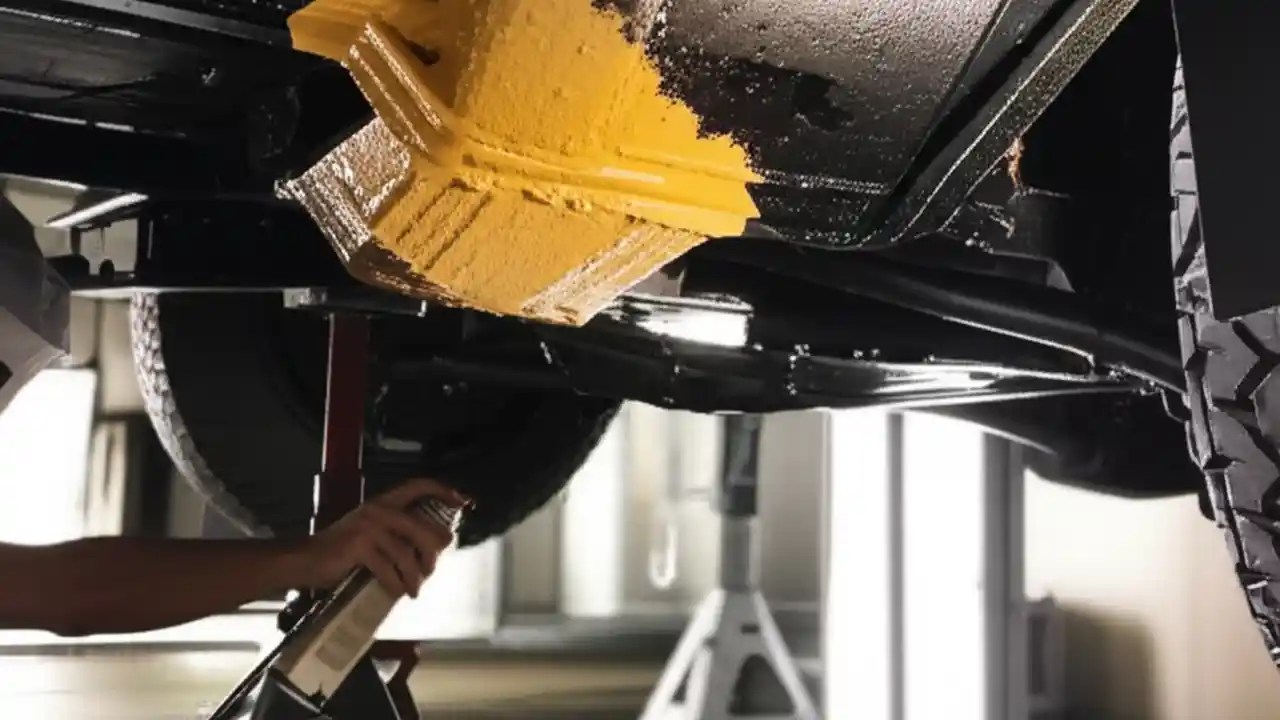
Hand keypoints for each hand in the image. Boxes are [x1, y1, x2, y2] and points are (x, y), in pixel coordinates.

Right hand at [290, 478, 468, 597]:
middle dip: (432, 556)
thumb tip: (432, 550)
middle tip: (429, 572)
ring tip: (412, 590)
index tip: (463, 502)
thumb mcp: (370, 534)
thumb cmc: (341, 552)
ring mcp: (369, 527)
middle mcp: (378, 510)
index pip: (418, 485)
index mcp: (383, 502)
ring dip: (414, 578)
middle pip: (424, 530)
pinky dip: (396, 585)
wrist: (305, 560)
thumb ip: (396, 534)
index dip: (442, 491)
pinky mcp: (360, 547)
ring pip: (408, 555)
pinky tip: (396, 592)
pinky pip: (390, 570)